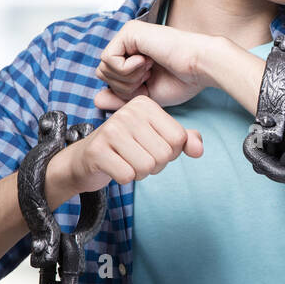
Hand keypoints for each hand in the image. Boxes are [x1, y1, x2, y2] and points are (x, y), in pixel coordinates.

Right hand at [58, 95, 204, 195]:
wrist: (86, 159)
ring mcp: (110, 129)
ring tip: (126, 161)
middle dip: (155, 165)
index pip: (179, 138)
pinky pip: (128, 176)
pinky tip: (114, 167)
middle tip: (137, 157)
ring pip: (147, 167)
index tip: (151, 147)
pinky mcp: (97, 150)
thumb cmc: (128, 148)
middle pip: (164, 154)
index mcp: (146, 105)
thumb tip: (198, 150)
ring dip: (140, 172)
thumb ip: (184, 141)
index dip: (170, 152)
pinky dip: (124, 178)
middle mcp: (128, 112)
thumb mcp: (159, 139)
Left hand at [95, 20, 216, 111]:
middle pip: (103, 74)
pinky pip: (109, 59)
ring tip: (149, 70)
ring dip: (127, 78)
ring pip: (104, 68)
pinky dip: (127, 70)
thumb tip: (96, 100)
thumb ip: (121, 98)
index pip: (110, 79)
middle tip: (149, 77)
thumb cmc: (182, 80)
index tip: (149, 84)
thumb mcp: (146, 96)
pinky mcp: (128, 32)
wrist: (200, 66)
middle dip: (125, 86)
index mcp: (132, 55)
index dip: (126, 91)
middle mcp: (128, 43)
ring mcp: (127, 35)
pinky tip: (147, 62)